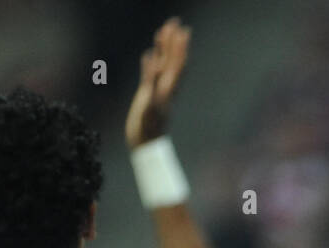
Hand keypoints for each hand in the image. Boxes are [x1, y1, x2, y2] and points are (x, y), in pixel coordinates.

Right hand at [125, 17, 190, 148]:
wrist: (146, 145)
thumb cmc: (148, 128)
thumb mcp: (149, 104)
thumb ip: (151, 82)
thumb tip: (155, 61)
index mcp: (168, 87)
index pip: (177, 62)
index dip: (180, 46)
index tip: (182, 30)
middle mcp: (165, 87)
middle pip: (172, 59)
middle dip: (174, 41)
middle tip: (176, 22)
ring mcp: (157, 90)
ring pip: (162, 64)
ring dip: (164, 48)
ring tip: (164, 31)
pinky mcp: (148, 94)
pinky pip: (151, 73)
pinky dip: (151, 62)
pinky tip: (150, 54)